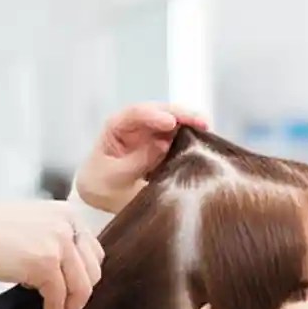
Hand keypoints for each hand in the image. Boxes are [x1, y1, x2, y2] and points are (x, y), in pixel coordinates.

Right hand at [0, 201, 104, 308]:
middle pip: (94, 270)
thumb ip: (51, 238)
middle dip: (81, 294)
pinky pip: (60, 298)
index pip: (93, 251)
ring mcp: (58, 242)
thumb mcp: (28, 224)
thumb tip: (65, 270)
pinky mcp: (45, 263)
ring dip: (70, 308)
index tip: (71, 291)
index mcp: (65, 211)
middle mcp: (67, 223)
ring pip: (82, 288)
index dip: (84, 276)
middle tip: (64, 308)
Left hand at [75, 103, 208, 212]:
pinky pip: (178, 137)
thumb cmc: (101, 185)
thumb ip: (137, 161)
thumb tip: (163, 144)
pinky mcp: (163, 145)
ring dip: (190, 123)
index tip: (171, 123)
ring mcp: (151, 133)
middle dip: (181, 114)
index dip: (154, 115)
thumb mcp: (115, 177)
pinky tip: (204, 141)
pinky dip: (191, 137)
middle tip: (201, 122)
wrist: (102, 197)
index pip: (135, 113)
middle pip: (160, 111)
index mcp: (116, 126)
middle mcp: (136, 125)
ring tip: (206, 129)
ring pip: (173, 121)